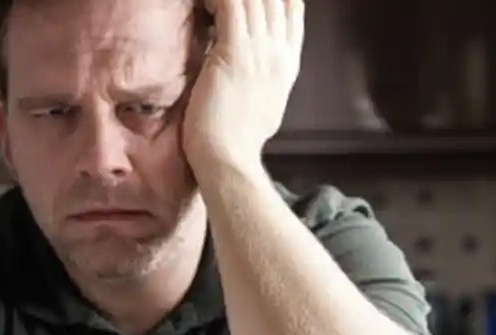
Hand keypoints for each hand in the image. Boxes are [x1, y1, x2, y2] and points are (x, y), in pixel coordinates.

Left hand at [183, 0, 303, 172]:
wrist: (229, 157)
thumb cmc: (238, 138)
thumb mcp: (266, 101)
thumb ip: (266, 76)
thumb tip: (255, 67)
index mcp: (288, 62)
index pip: (292, 7)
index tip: (245, 2)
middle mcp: (278, 51)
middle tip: (222, 4)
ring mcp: (260, 50)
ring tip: (209, 4)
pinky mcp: (233, 51)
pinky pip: (229, 4)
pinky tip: (202, 5)